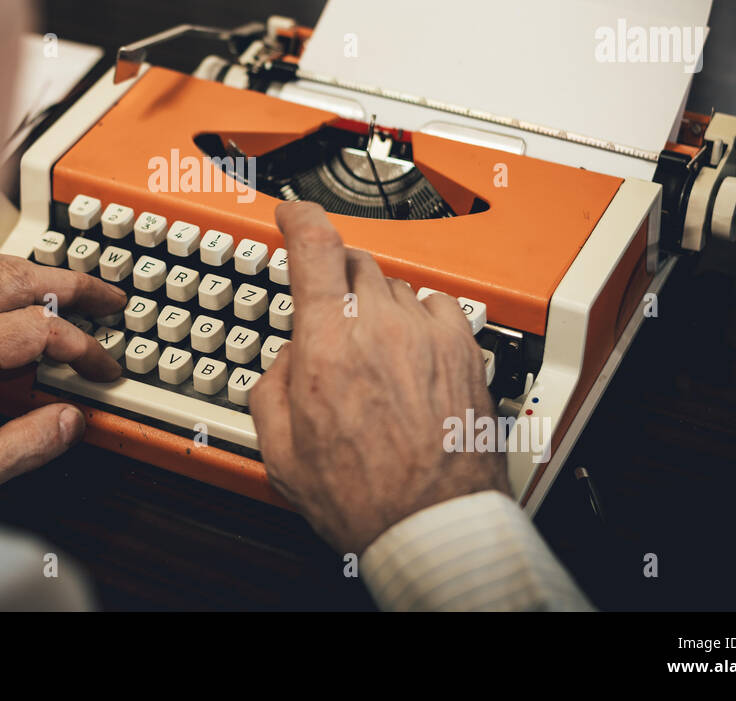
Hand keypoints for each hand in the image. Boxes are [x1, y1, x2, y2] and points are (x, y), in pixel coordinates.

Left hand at [0, 250, 125, 506]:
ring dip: (37, 269)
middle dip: (76, 285)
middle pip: (21, 277)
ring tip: (69, 284)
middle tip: (110, 299)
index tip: (103, 369)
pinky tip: (9, 285)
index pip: (40, 330)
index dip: (84, 348)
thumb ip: (25, 445)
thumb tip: (70, 419)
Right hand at [249, 202, 508, 554]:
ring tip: (372, 352)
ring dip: (376, 304)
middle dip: (335, 275)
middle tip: (329, 308)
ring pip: (396, 286)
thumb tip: (286, 361)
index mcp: (327, 341)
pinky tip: (412, 351)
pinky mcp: (464, 350)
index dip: (299, 216)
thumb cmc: (364, 495)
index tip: (292, 211)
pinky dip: (419, 319)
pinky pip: (438, 307)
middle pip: (356, 261)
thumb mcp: (280, 450)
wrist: (432, 524)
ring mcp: (427, 334)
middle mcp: (380, 325)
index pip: (314, 245)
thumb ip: (271, 387)